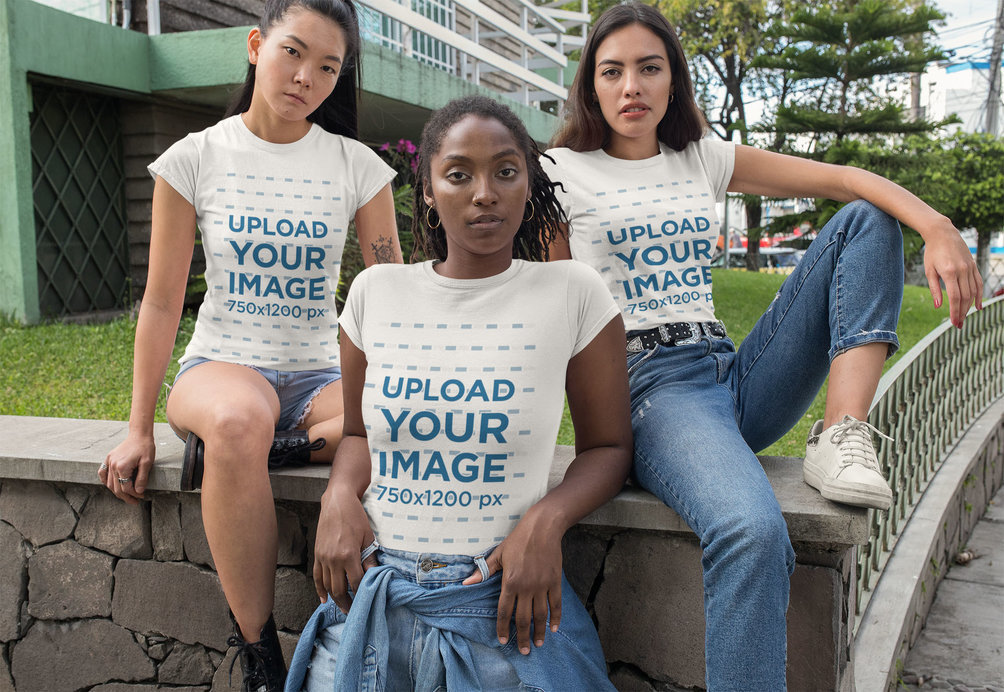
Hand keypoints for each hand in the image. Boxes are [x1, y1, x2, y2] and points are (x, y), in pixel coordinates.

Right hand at [101, 431, 154, 504]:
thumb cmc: (145, 448)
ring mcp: (109, 461)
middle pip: (116, 488)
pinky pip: (102, 473)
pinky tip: (112, 486)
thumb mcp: (147, 463)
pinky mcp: (108, 458)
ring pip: (108, 483)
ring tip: (126, 496)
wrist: (139, 434)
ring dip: (116, 492)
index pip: (126, 488)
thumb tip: (139, 492)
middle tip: (135, 501)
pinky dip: (105, 481)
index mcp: (122, 467)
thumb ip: (142, 478)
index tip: (142, 496)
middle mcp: (113, 465)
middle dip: (126, 497)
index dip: (134, 495)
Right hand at [312, 486, 377, 612]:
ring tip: (344, 608)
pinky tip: (324, 599)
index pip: (356, 582)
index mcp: (348, 555)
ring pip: (327, 586)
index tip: (368, 599)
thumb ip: (370, 558)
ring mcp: (323, 557)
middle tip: (355, 612)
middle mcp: (333, 559)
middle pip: (340, 589)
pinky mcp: (317, 555)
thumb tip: (375, 575)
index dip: (362, 593)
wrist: (337, 502)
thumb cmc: (355, 517)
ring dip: (335, 599)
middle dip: (348, 603)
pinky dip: (319, 589)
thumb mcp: (368, 537)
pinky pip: (317, 576)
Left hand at [463, 510, 562, 654]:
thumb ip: (484, 570)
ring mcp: (542, 585)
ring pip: (540, 614)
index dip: (503, 627)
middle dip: (523, 637)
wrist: (543, 528)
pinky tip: (553, 628)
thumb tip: (466, 582)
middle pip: (523, 618)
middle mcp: (526, 587)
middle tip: (524, 651)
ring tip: (538, 644)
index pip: (504, 611)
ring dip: (539, 631)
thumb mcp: (499, 553)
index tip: (503, 640)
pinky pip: (556, 604)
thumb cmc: (518, 539)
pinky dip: (555, 617)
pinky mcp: (555, 581)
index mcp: (510, 582)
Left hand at [923, 220, 983, 327]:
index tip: (954, 322)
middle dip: (962, 312)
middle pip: (965, 297)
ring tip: (964, 317)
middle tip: (958, 324)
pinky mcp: (973, 265)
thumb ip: (934, 289)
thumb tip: (938, 306)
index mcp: (949, 273)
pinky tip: (978, 306)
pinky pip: (978, 283)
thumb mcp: (929, 270)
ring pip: (973, 292)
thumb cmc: (932, 252)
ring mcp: (969, 268)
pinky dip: (979, 295)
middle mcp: (962, 271)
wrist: (943, 233)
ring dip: (969, 306)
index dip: (955, 311)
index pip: (954, 297)